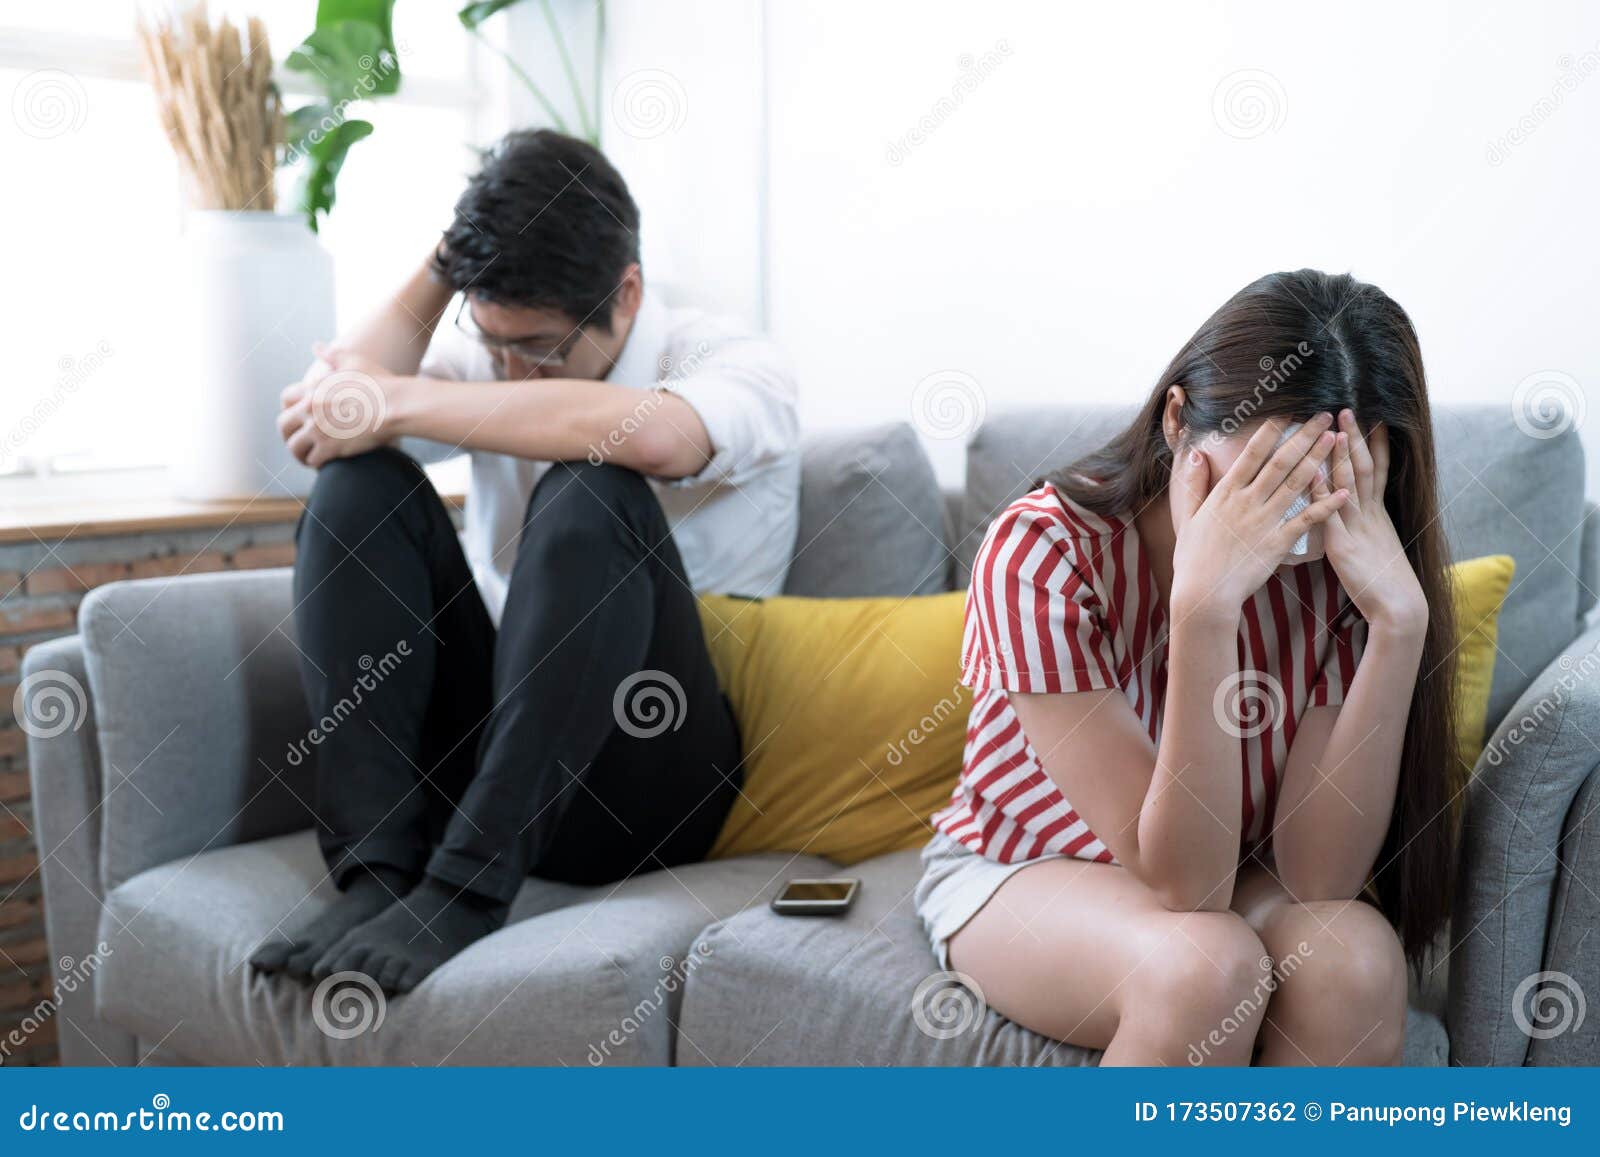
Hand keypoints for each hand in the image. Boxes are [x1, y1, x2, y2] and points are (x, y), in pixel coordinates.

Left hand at [277, 344, 398, 467]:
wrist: (395, 406)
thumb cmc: (380, 383)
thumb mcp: (354, 361)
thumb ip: (332, 355)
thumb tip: (316, 346)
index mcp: (313, 388)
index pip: (286, 399)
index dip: (289, 409)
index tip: (297, 417)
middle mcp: (310, 408)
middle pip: (283, 425)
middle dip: (288, 434)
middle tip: (298, 441)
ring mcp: (318, 429)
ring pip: (294, 447)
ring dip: (300, 453)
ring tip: (309, 458)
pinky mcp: (330, 448)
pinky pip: (313, 461)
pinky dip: (317, 464)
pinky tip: (325, 464)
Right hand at [1169, 413, 1349, 621]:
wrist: (1204, 593)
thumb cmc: (1193, 558)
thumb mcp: (1186, 517)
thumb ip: (1193, 484)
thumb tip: (1195, 454)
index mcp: (1226, 493)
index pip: (1253, 454)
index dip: (1272, 429)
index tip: (1288, 410)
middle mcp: (1248, 501)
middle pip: (1281, 461)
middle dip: (1304, 436)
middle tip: (1323, 416)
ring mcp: (1265, 521)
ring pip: (1296, 483)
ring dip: (1318, 459)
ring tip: (1335, 439)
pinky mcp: (1279, 543)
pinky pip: (1307, 519)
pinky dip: (1326, 504)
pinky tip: (1343, 490)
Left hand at [1311, 411, 1427, 634]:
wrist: (1400, 609)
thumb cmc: (1384, 581)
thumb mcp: (1375, 545)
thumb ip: (1364, 525)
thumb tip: (1352, 509)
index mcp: (1377, 514)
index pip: (1378, 470)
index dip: (1376, 444)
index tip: (1373, 417)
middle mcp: (1369, 515)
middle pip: (1365, 468)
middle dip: (1357, 438)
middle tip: (1348, 409)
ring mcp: (1357, 528)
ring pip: (1349, 484)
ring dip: (1342, 454)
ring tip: (1335, 427)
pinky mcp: (1342, 545)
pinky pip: (1328, 513)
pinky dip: (1321, 491)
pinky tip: (1312, 472)